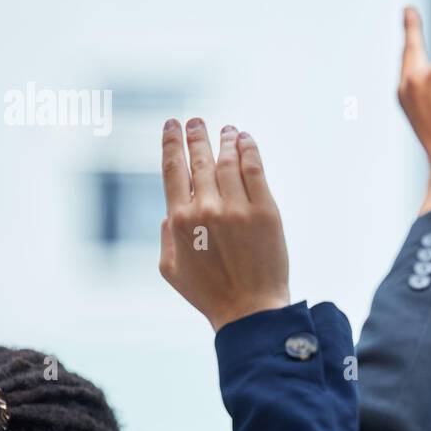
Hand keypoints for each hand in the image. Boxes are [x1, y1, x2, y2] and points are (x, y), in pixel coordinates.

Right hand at [159, 118, 290, 330]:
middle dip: (196, 136)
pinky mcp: (265, 210)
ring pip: (228, 161)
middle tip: (196, 122)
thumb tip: (169, 211)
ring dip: (225, 140)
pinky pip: (255, 170)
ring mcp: (237, 208)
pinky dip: (249, 150)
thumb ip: (165, 237)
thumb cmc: (210, 294)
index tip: (171, 126)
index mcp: (179, 221)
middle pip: (200, 160)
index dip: (171, 143)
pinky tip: (245, 140)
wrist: (250, 309)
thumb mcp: (171, 269)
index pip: (172, 170)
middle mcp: (206, 208)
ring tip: (226, 130)